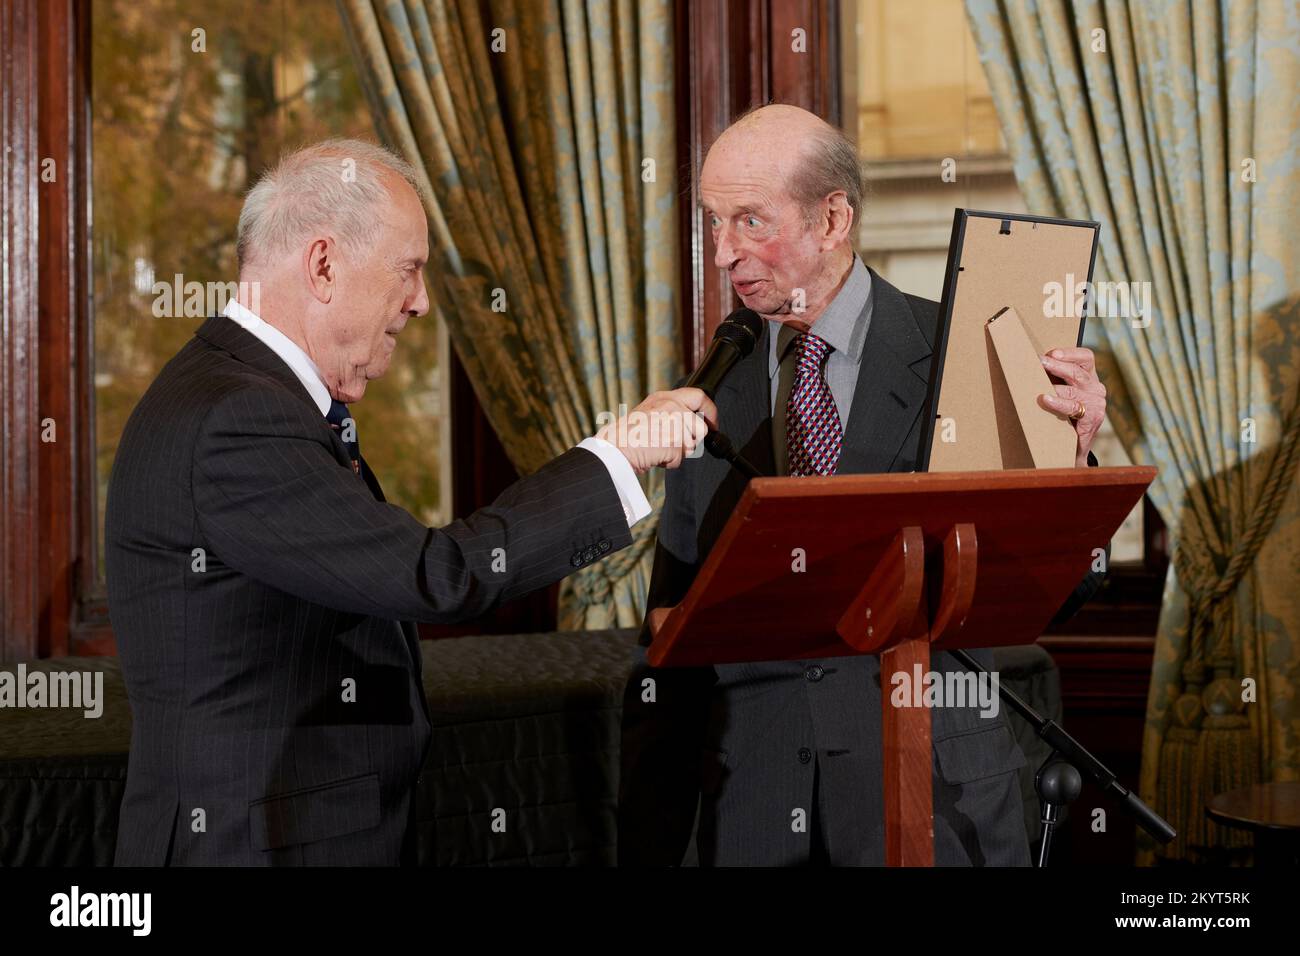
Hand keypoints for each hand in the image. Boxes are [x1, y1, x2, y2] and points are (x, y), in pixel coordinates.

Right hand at [597, 387, 717, 473]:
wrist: (614, 448)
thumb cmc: (627, 435)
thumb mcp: (648, 411)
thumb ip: (669, 412)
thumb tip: (691, 424)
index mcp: (664, 397)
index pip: (698, 396)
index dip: (710, 411)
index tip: (712, 422)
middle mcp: (671, 407)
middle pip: (700, 427)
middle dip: (691, 440)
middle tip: (676, 444)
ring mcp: (674, 424)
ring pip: (692, 444)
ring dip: (678, 452)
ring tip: (658, 448)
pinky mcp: (674, 442)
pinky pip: (680, 458)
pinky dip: (670, 462)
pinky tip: (655, 455)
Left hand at [1038, 347, 1106, 466]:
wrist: (1073, 446)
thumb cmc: (1063, 415)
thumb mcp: (1062, 392)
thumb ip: (1053, 378)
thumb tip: (1027, 364)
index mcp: (1090, 377)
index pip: (1086, 357)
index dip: (1070, 353)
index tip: (1052, 352)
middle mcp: (1096, 388)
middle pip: (1077, 372)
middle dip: (1056, 365)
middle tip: (1039, 362)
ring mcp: (1097, 404)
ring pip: (1074, 389)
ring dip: (1054, 383)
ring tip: (1037, 380)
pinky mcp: (1093, 419)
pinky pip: (1073, 407)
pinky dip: (1058, 403)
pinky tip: (1045, 399)